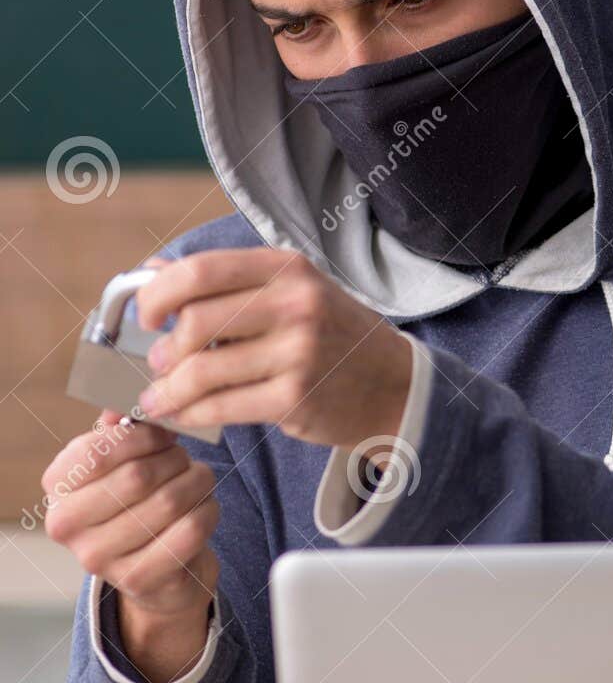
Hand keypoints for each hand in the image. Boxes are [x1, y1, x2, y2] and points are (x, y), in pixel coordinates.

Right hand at [42, 413, 217, 682]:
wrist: (156, 571)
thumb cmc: (137, 502)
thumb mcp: (121, 461)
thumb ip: (121, 426)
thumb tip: (126, 400)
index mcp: (56, 486)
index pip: (98, 451)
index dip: (142, 436)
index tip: (164, 435)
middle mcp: (67, 525)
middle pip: (137, 476)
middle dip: (174, 459)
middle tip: (184, 459)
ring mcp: (99, 558)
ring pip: (169, 501)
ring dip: (197, 482)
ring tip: (198, 480)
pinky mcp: (138, 580)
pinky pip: (189, 531)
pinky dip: (207, 511)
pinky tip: (205, 507)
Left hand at [137, 249, 411, 452]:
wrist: (394, 384)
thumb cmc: (332, 335)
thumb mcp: (290, 291)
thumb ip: (225, 282)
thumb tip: (152, 272)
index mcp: (286, 268)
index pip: (201, 270)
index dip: (159, 292)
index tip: (147, 314)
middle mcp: (295, 304)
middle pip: (195, 321)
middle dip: (164, 347)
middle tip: (159, 361)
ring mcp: (297, 352)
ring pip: (203, 371)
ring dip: (170, 388)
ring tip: (161, 396)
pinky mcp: (295, 398)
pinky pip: (222, 407)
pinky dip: (192, 413)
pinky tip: (185, 415)